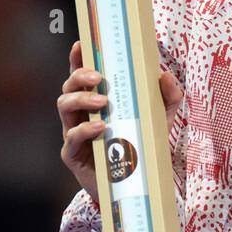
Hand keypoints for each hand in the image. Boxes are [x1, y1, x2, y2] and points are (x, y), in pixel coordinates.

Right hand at [58, 40, 184, 203]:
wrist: (138, 187)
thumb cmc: (143, 147)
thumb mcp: (160, 120)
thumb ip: (167, 97)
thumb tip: (165, 75)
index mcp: (96, 101)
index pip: (81, 76)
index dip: (77, 59)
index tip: (81, 44)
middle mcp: (81, 114)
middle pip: (68, 87)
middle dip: (79, 76)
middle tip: (98, 76)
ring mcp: (73, 134)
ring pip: (64, 107)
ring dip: (81, 99)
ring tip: (103, 100)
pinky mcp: (73, 155)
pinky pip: (71, 137)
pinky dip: (85, 129)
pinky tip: (101, 126)